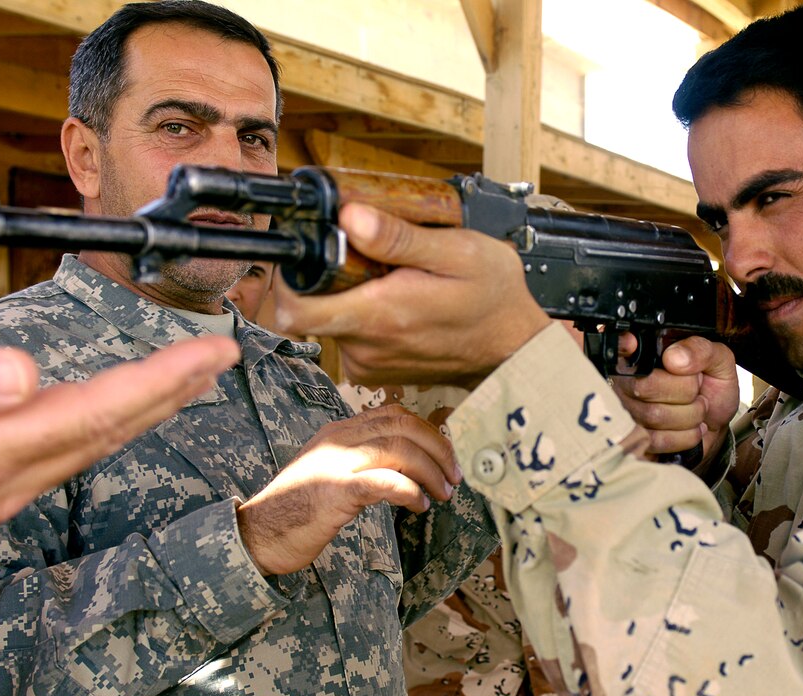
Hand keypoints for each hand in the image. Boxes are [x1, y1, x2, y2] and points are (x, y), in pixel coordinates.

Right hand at [0, 337, 239, 537]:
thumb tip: (26, 372)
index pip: (103, 410)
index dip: (164, 379)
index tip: (213, 350)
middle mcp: (8, 480)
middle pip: (115, 428)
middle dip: (175, 389)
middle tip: (222, 354)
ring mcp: (0, 490)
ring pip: (97, 443)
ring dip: (149, 406)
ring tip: (189, 375)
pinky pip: (68, 452)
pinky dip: (108, 422)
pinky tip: (117, 408)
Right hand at [236, 404, 460, 575]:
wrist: (256, 534)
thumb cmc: (295, 510)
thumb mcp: (329, 471)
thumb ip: (361, 461)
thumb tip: (407, 466)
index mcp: (338, 431)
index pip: (394, 414)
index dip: (428, 432)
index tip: (445, 456)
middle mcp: (338, 439)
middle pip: (403, 426)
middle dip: (438, 449)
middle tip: (453, 477)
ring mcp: (335, 463)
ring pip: (399, 449)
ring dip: (430, 472)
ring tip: (441, 494)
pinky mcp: (334, 491)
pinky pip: (384, 481)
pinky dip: (410, 490)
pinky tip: (419, 505)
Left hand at [273, 203, 550, 388]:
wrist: (514, 350)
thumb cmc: (494, 300)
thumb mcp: (458, 253)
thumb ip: (400, 238)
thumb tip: (350, 217)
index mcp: (379, 314)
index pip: (295, 308)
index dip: (288, 277)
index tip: (304, 251)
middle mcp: (367, 345)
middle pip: (313, 306)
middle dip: (330, 276)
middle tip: (370, 256)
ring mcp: (369, 362)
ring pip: (333, 319)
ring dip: (351, 295)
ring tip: (394, 279)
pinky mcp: (376, 370)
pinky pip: (351, 336)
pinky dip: (365, 316)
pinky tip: (399, 302)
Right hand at [611, 335, 739, 466]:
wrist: (715, 425)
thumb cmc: (712, 390)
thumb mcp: (718, 362)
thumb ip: (701, 351)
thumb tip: (673, 358)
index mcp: (646, 353)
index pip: (618, 345)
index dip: (620, 345)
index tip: (631, 343)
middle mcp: (628, 380)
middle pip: (644, 385)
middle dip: (685, 393)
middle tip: (698, 391)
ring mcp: (627, 411)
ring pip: (652, 415)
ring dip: (689, 417)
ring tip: (697, 410)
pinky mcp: (635, 438)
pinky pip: (656, 439)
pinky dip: (685, 436)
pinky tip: (691, 428)